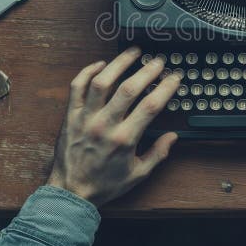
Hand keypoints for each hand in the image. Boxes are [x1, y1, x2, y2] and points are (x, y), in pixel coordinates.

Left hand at [47, 47, 178, 207]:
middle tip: (157, 62)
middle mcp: (105, 125)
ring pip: (102, 82)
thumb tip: (172, 137)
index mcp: (124, 140)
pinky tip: (101, 64)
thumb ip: (158, 154)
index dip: (166, 88)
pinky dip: (88, 72)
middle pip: (129, 89)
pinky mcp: (71, 116)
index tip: (174, 78)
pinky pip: (77, 87)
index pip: (151, 106)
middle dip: (147, 71)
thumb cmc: (104, 184)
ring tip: (132, 53)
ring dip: (118, 64)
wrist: (70, 192)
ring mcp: (86, 118)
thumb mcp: (138, 174)